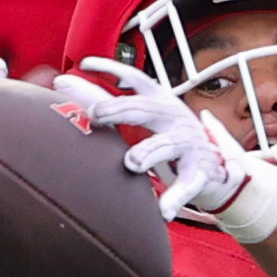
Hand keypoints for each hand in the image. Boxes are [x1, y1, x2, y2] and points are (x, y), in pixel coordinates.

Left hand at [60, 61, 276, 237]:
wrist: (217, 167)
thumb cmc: (169, 138)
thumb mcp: (141, 117)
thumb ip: (102, 101)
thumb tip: (60, 82)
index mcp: (159, 100)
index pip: (135, 78)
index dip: (112, 69)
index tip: (86, 64)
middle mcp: (174, 116)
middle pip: (146, 108)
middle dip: (121, 109)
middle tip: (96, 115)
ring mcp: (189, 143)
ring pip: (167, 145)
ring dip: (149, 152)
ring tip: (132, 163)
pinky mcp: (201, 171)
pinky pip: (188, 185)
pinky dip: (175, 198)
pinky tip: (161, 212)